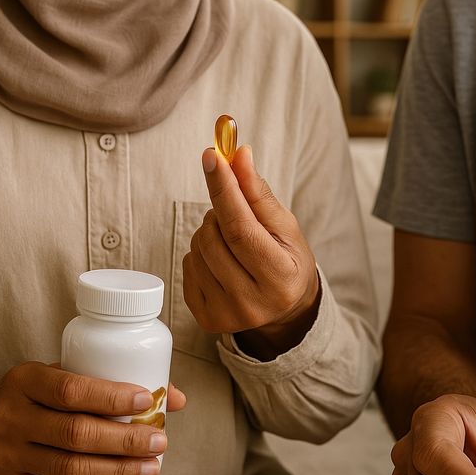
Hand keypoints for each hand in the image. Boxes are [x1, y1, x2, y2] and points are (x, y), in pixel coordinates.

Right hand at [0, 362, 185, 474]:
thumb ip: (110, 381)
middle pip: (75, 434)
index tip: (147, 400)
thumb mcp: (59, 375)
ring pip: (70, 469)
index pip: (71, 391)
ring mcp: (9, 456)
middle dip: (124, 440)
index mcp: (25, 380)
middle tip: (159, 441)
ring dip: (119, 471)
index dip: (111, 398)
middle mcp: (11, 418)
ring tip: (152, 468)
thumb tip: (173, 397)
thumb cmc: (33, 396)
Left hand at [183, 145, 319, 357]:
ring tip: (231, 242)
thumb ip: (259, 193)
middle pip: (214, 238)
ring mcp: (226, 314)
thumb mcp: (285, 226)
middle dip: (218, 213)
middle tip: (235, 216)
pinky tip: (221, 261)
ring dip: (209, 233)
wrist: (285, 309)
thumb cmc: (288, 262)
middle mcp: (252, 303)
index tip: (212, 156)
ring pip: (197, 249)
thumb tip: (238, 156)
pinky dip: (200, 254)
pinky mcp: (205, 318)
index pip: (241, 228)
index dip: (224, 189)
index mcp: (280, 279)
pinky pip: (187, 267)